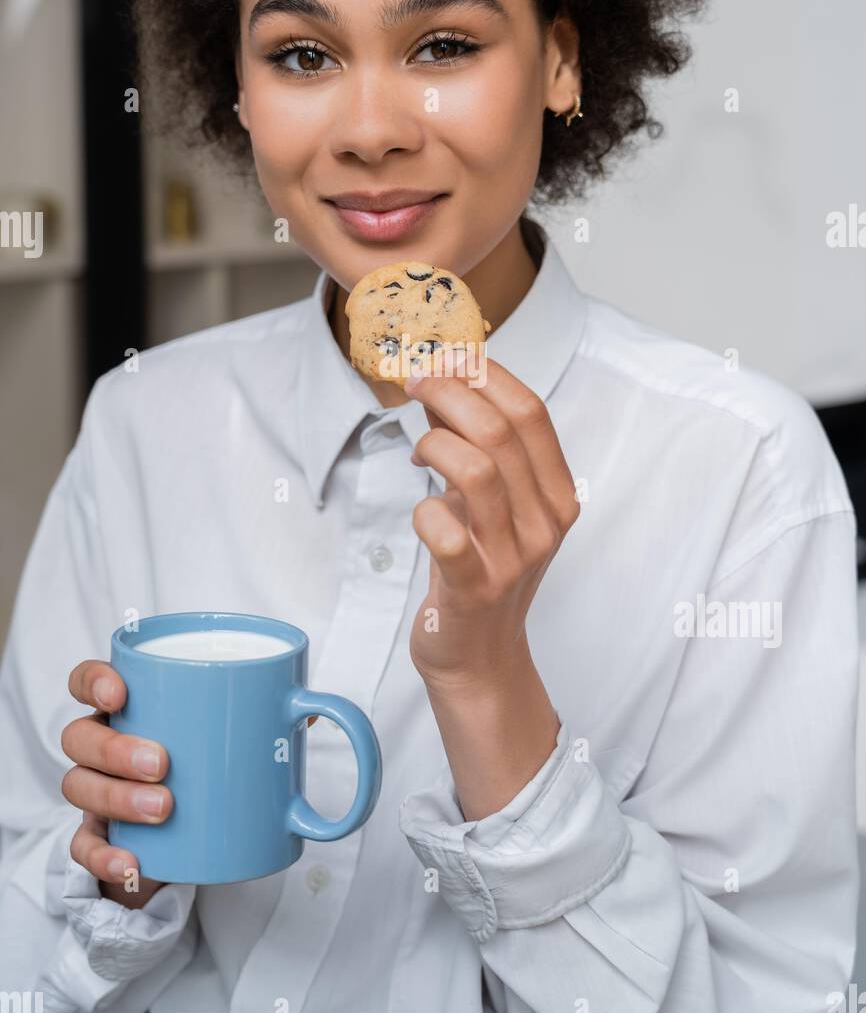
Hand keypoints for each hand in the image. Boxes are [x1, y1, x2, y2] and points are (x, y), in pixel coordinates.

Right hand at [62, 659, 318, 905]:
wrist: (188, 837)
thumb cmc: (206, 765)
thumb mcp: (230, 737)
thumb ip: (265, 718)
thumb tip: (309, 710)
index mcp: (128, 708)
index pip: (87, 681)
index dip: (93, 682)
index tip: (121, 692)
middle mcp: (101, 745)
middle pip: (81, 737)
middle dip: (116, 748)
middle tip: (163, 763)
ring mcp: (95, 792)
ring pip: (79, 787)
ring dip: (117, 797)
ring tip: (164, 807)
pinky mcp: (100, 839)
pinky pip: (84, 848)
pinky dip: (104, 856)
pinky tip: (131, 861)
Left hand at [404, 352, 579, 693]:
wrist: (479, 657)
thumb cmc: (481, 568)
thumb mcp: (493, 505)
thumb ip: (476, 449)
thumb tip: (440, 384)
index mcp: (557, 495)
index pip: (531, 413)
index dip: (486, 374)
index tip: (446, 355)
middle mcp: (545, 524)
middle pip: (501, 433)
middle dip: (450, 392)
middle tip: (413, 382)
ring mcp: (513, 558)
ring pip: (476, 472)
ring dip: (434, 443)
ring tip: (418, 449)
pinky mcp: (475, 589)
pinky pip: (443, 532)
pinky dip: (422, 509)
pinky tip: (420, 510)